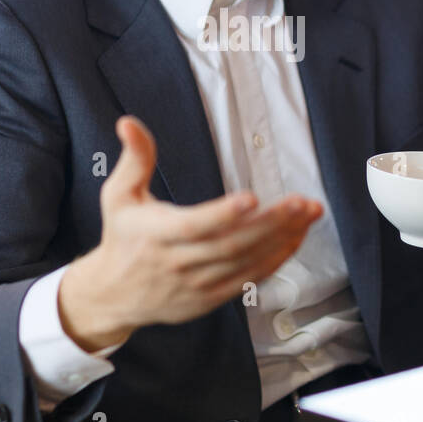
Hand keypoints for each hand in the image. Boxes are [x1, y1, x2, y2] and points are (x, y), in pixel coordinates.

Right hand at [58, 115, 322, 350]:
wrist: (114, 295)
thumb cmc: (122, 237)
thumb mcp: (118, 194)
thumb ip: (134, 158)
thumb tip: (128, 122)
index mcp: (155, 235)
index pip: (193, 226)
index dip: (223, 214)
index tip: (253, 197)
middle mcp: (178, 263)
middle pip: (230, 245)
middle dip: (271, 223)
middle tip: (301, 202)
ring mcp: (196, 285)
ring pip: (245, 263)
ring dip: (281, 239)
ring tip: (308, 215)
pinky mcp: (210, 299)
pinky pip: (249, 280)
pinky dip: (275, 260)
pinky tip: (295, 238)